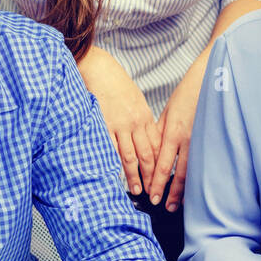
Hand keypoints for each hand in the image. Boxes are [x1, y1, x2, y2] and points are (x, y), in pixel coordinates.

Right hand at [77, 45, 159, 197]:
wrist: (98, 68)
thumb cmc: (115, 83)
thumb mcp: (134, 100)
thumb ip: (140, 120)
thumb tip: (144, 137)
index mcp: (145, 116)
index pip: (157, 146)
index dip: (160, 165)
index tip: (162, 179)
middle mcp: (136, 123)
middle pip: (148, 155)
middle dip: (152, 176)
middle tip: (154, 192)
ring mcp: (120, 125)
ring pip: (130, 156)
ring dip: (134, 175)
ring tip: (136, 190)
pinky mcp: (104, 125)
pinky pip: (111, 149)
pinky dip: (114, 164)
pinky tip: (115, 175)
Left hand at [145, 61, 203, 210]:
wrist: (210, 80)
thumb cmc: (186, 94)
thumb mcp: (166, 113)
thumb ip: (158, 132)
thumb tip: (151, 150)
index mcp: (172, 132)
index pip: (162, 164)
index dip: (156, 182)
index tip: (150, 194)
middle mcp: (187, 139)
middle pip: (177, 173)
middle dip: (169, 191)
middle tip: (162, 206)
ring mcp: (202, 141)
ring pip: (192, 171)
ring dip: (183, 190)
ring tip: (178, 204)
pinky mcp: (212, 140)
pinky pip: (204, 163)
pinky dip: (198, 177)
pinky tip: (196, 188)